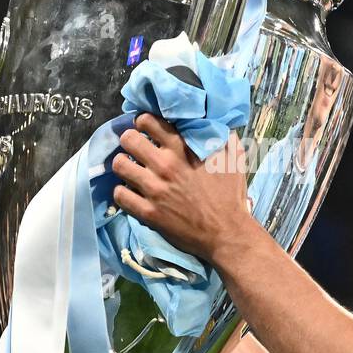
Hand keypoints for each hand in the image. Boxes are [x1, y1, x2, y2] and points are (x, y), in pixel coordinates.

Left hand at [111, 113, 253, 262]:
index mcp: (183, 148)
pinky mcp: (148, 212)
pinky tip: (131, 192)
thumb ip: (221, 135)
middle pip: (128, 139)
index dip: (143, 123)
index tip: (146, 130)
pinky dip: (122, 192)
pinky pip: (119, 195)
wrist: (227, 233)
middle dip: (130, 141)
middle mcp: (165, 165)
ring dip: (123, 165)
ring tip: (131, 170)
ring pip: (119, 165)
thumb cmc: (231, 195)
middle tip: (135, 149)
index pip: (148, 121)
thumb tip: (215, 120)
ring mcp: (154, 190)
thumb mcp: (233, 158)